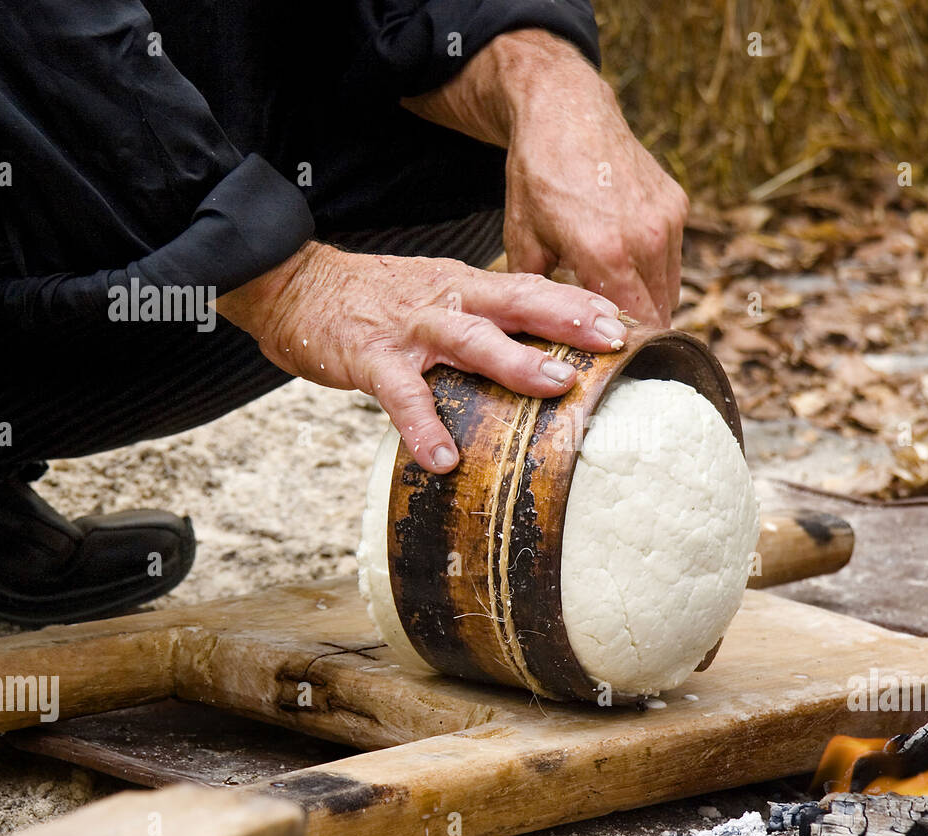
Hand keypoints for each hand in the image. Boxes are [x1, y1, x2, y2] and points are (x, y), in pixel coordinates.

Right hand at [214, 241, 627, 472]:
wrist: (297, 285)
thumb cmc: (381, 302)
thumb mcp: (443, 298)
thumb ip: (489, 320)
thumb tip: (548, 355)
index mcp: (470, 287)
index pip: (535, 288)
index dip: (581, 301)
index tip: (630, 320)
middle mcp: (449, 301)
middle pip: (517, 302)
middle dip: (569, 319)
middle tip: (614, 340)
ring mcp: (412, 329)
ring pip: (470, 340)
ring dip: (515, 361)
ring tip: (556, 386)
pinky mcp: (371, 358)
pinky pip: (400, 395)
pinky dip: (422, 425)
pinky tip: (443, 457)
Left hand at [402, 30, 688, 326]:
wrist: (565, 111)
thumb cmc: (537, 177)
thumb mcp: (525, 241)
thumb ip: (544, 294)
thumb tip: (549, 338)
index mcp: (604, 252)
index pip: (631, 326)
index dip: (623, 352)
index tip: (611, 367)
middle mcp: (645, 239)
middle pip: (657, 314)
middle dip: (637, 335)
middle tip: (614, 349)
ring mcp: (666, 220)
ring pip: (669, 289)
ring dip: (649, 305)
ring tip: (619, 313)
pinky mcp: (676, 205)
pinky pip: (672, 259)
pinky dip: (654, 272)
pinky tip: (627, 268)